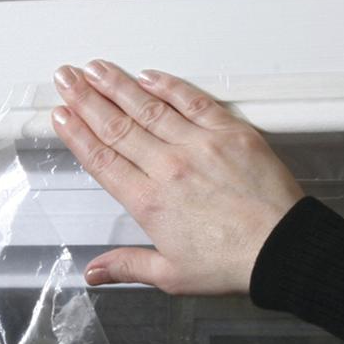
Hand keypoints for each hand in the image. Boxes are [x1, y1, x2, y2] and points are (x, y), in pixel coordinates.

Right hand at [52, 60, 304, 294]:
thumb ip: (128, 266)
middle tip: (66, 78)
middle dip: (86, 98)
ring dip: (117, 84)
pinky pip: (192, 101)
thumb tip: (95, 272)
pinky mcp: (229, 132)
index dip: (77, 134)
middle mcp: (168, 168)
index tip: (61, 116)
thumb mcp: (171, 275)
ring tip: (95, 68)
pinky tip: (149, 75)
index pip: (101, 159)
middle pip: (116, 126)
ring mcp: (199, 145)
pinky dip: (168, 85)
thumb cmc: (233, 263)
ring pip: (148, 107)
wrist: (282, 249)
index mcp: (149, 203)